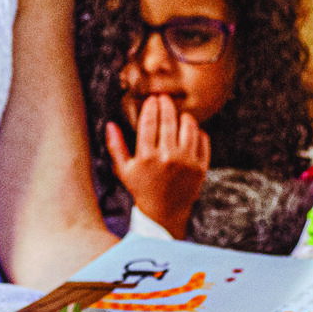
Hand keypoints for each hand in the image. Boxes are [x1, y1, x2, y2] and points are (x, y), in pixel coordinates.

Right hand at [107, 96, 209, 235]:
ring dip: (184, 116)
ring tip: (178, 115)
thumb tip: (110, 124)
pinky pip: (203, 140)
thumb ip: (115, 146)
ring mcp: (187, 162)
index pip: (149, 121)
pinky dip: (198, 131)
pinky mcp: (201, 167)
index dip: (151, 106)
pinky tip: (190, 131)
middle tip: (165, 98)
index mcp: (146, 156)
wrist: (164, 213)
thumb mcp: (123, 169)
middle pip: (170, 119)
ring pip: (189, 126)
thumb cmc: (141, 188)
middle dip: (167, 104)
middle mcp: (167, 157)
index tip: (152, 99)